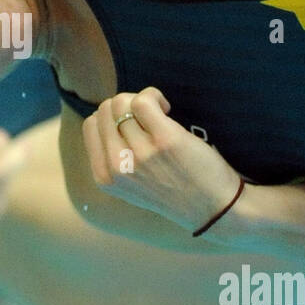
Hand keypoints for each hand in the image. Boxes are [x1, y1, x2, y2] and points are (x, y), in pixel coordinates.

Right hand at [83, 87, 243, 232]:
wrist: (213, 209)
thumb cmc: (174, 191)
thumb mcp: (131, 184)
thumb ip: (114, 156)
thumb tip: (110, 114)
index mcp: (105, 177)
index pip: (91, 125)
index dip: (111, 117)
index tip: (132, 125)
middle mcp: (117, 166)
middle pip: (105, 110)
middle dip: (125, 105)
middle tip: (148, 118)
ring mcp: (140, 153)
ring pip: (122, 102)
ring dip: (143, 100)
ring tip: (161, 114)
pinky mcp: (164, 140)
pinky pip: (142, 101)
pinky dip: (154, 96)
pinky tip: (167, 108)